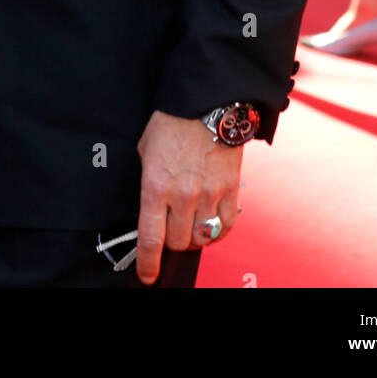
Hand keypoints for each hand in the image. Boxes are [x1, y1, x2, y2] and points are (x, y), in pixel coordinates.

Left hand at [136, 109, 242, 284]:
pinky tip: (212, 222)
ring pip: (201, 238)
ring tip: (192, 224)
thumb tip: (153, 207)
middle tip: (172, 229)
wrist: (206, 101)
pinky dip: (218, 231)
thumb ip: (150, 182)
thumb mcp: (146, 150)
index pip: (150, 239)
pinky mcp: (229, 189)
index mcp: (155, 185)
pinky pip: (226, 226)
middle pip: (178, 242)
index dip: (148, 264)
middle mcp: (182, 195)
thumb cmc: (173, 121)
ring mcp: (209, 194)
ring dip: (194, 237)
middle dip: (172, 242)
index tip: (148, 275)